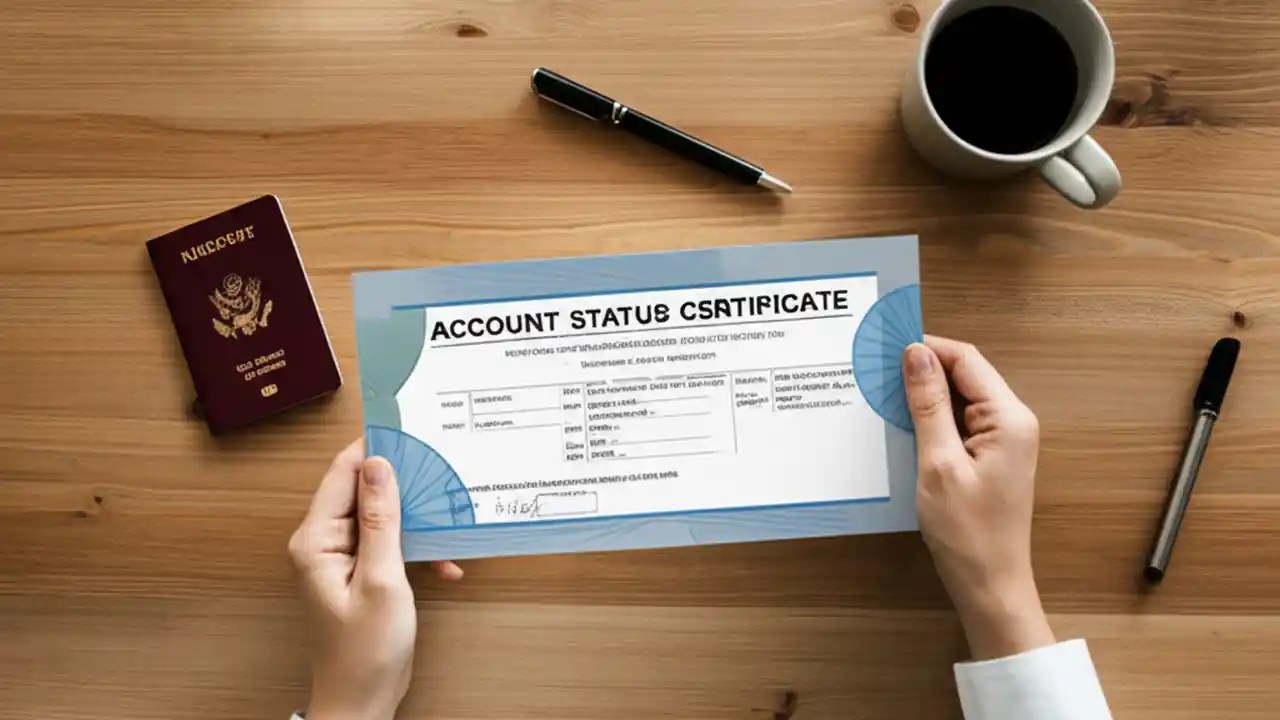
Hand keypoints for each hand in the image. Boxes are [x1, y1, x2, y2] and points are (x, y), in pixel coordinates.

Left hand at [288, 439, 462, 719]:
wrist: (362, 702)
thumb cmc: (364, 652)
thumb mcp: (382, 579)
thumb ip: (381, 519)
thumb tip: (378, 464)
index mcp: (316, 540)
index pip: (342, 474)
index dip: (374, 449)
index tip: (408, 432)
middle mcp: (323, 543)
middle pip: (364, 492)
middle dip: (404, 487)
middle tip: (441, 477)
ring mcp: (342, 559)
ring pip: (383, 518)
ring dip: (416, 523)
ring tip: (448, 526)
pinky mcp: (361, 573)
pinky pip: (390, 543)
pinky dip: (417, 550)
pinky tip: (443, 566)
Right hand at [902, 336, 1054, 660]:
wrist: (990, 584)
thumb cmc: (967, 532)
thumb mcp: (938, 463)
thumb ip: (928, 404)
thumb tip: (915, 353)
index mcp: (1008, 418)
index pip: (966, 359)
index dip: (927, 347)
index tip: (884, 347)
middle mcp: (1013, 421)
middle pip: (965, 374)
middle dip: (923, 369)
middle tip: (876, 370)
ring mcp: (1004, 439)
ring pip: (960, 397)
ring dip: (924, 394)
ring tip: (883, 395)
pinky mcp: (991, 456)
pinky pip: (960, 421)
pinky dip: (932, 417)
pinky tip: (903, 423)